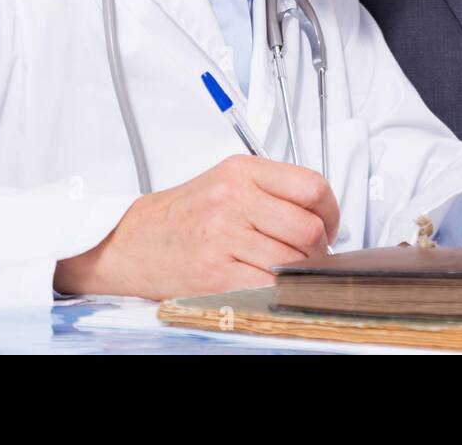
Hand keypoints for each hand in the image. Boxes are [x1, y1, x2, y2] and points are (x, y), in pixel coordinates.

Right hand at [53, 155, 338, 299]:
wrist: (130, 242)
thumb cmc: (184, 216)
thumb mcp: (227, 183)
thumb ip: (273, 191)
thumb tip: (324, 216)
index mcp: (242, 171)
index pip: (313, 187)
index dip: (331, 213)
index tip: (328, 226)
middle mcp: (233, 198)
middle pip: (309, 228)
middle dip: (318, 249)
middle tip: (307, 256)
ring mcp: (223, 235)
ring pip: (293, 260)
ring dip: (297, 272)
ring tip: (282, 270)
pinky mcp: (215, 272)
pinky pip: (269, 286)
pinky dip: (276, 291)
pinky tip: (266, 285)